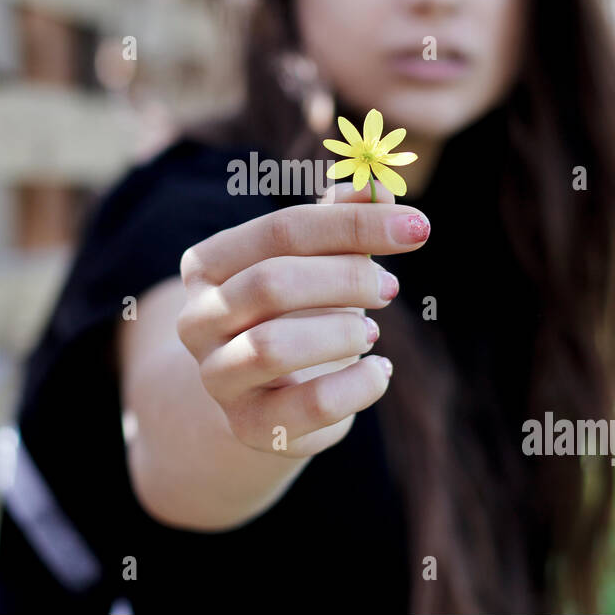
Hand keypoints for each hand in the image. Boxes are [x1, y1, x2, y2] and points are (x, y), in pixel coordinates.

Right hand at [176, 182, 429, 457]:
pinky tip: (379, 371)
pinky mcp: (250, 426)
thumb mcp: (315, 262)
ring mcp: (217, 377)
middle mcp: (197, 320)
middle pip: (271, 283)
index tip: (417, 227)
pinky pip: (310, 405)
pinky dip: (359, 385)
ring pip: (274, 347)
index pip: (281, 231)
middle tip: (389, 287)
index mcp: (207, 266)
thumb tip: (381, 188)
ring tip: (370, 332)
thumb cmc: (295, 314)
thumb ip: (343, 222)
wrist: (267, 398)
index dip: (354, 224)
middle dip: (346, 279)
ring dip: (341, 332)